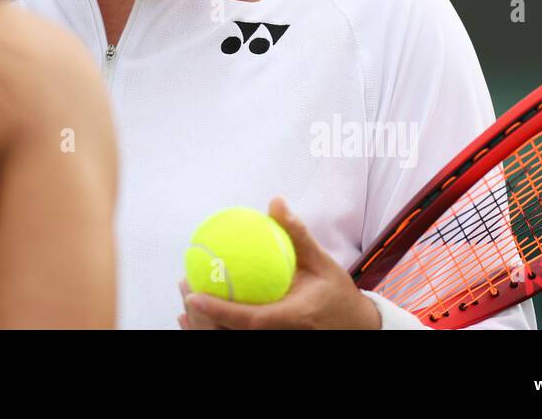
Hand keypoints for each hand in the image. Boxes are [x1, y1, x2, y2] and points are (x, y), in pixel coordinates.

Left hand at [177, 196, 381, 329]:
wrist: (355, 326)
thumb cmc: (337, 294)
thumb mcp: (322, 262)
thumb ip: (297, 234)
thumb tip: (275, 202)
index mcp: (292, 317)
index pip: (250, 319)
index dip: (220, 311)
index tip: (194, 296)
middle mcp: (281, 334)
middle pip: (234, 334)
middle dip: (204, 318)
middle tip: (186, 287)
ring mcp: (277, 339)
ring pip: (234, 336)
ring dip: (208, 321)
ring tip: (188, 294)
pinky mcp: (273, 339)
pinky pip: (240, 335)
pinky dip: (218, 324)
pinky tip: (196, 313)